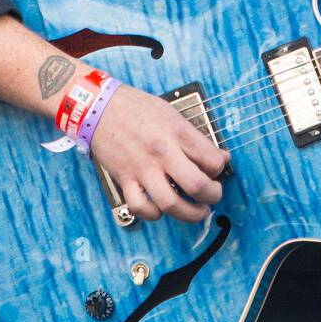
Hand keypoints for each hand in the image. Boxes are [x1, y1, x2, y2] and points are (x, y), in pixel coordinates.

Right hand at [91, 84, 228, 222]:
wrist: (99, 106)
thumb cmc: (136, 108)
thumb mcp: (172, 114)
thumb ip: (195, 138)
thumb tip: (221, 157)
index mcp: (177, 132)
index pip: (212, 160)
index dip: (219, 169)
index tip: (216, 169)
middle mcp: (162, 152)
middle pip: (196, 185)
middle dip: (212, 196)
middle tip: (213, 195)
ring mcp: (142, 168)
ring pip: (171, 204)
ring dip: (189, 214)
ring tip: (197, 211)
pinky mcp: (125, 179)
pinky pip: (141, 208)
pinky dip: (154, 214)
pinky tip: (161, 208)